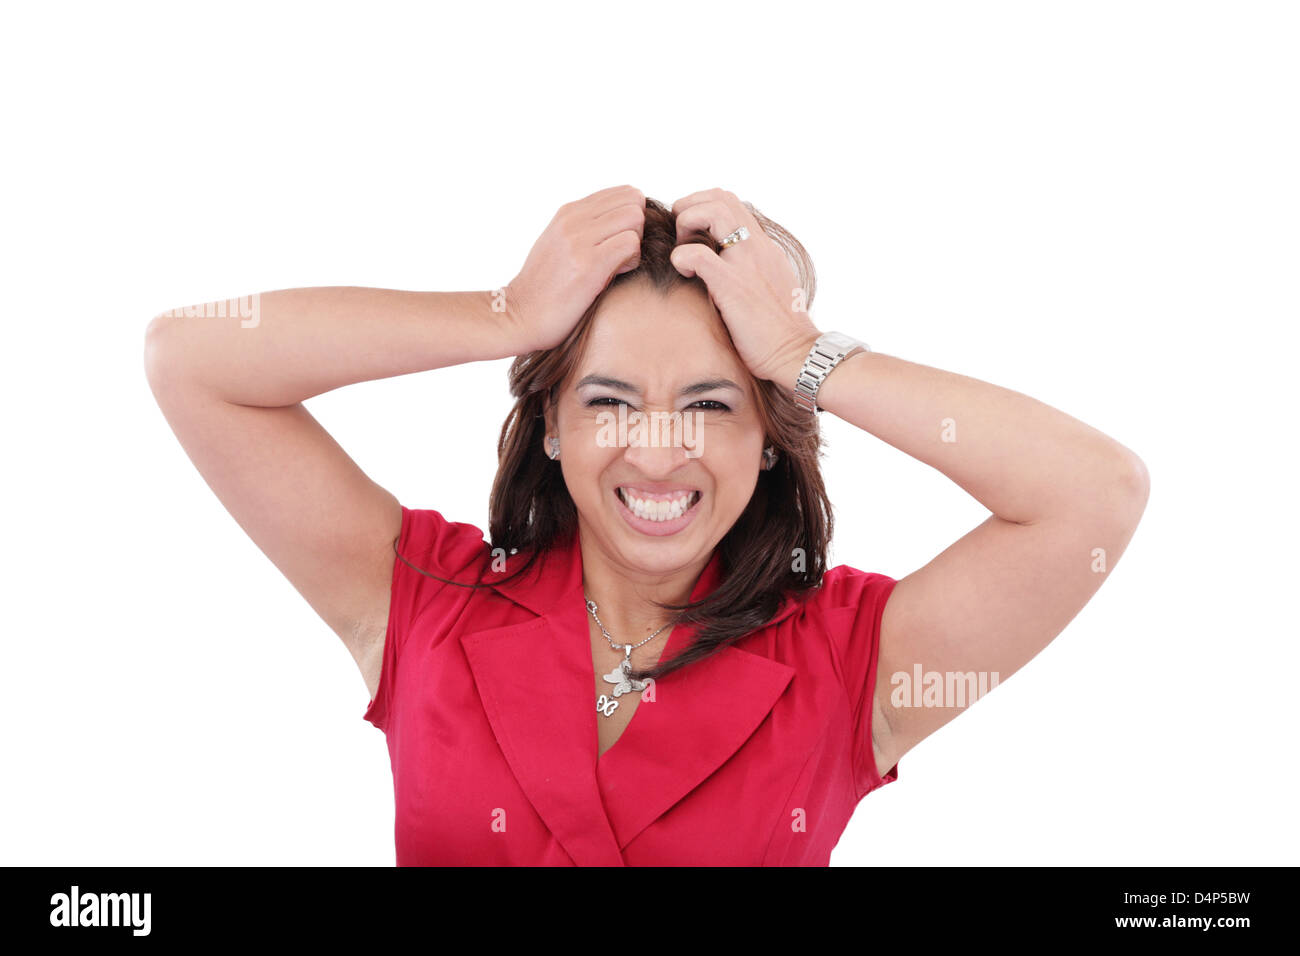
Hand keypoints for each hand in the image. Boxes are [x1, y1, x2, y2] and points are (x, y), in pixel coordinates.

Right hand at [503, 185, 645, 352]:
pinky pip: (631, 244)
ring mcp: (579, 240)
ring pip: (635, 217)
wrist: (518, 316)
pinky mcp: (588, 264)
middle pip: (633, 200)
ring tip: (619, 264)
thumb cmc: (545, 288)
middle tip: (624, 254)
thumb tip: (623, 220)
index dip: (632, 217)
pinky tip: (616, 275)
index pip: (622, 192)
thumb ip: (585, 228)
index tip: (621, 241)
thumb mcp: (560, 245)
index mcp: (568, 212)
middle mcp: (573, 219)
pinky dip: (632, 260)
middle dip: (638, 227)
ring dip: (636, 243)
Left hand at [668, 188, 821, 384]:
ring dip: (686, 222)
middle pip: (721, 197)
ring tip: (683, 250)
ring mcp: (747, 263)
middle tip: (681, 236)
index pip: (732, 204)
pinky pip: (697, 253)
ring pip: (712, 210)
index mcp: (764, 248)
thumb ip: (751, 272)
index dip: (704, 207)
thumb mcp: (769, 290)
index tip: (691, 233)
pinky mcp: (733, 285)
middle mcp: (757, 247)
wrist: (797, 355)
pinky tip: (685, 273)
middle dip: (690, 207)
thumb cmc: (779, 333)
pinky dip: (682, 256)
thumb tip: (726, 271)